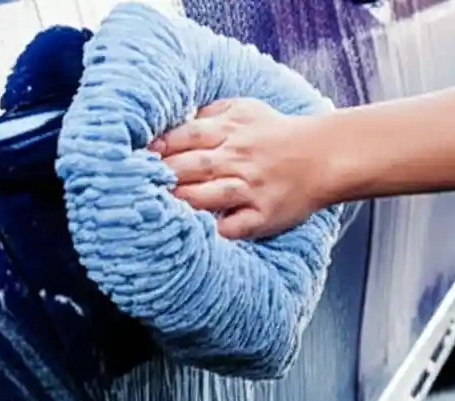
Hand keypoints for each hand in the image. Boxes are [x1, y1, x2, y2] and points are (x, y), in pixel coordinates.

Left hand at [150, 98, 332, 239]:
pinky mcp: (263, 215)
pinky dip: (215, 232)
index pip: (184, 136)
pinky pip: (235, 227)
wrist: (323, 156)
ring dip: (181, 202)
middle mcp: (237, 159)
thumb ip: (208, 114)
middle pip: (190, 167)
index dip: (156, 147)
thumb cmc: (276, 133)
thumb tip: (169, 123)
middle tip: (131, 187)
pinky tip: (194, 236)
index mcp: (229, 131)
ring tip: (154, 209)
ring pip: (208, 197)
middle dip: (160, 176)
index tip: (132, 156)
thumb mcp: (244, 109)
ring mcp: (251, 189)